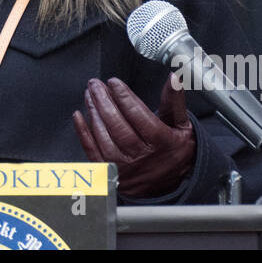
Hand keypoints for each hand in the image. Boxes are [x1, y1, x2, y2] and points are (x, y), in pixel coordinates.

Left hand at [73, 75, 195, 197]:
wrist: (171, 185)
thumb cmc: (176, 150)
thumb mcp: (182, 126)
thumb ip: (174, 101)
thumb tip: (173, 78)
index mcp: (161, 143)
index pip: (140, 117)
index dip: (125, 98)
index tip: (113, 82)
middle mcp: (142, 157)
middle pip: (119, 126)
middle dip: (104, 102)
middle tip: (95, 84)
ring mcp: (125, 167)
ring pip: (104, 138)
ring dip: (94, 113)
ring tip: (89, 95)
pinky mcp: (111, 172)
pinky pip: (93, 152)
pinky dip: (83, 133)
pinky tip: (78, 115)